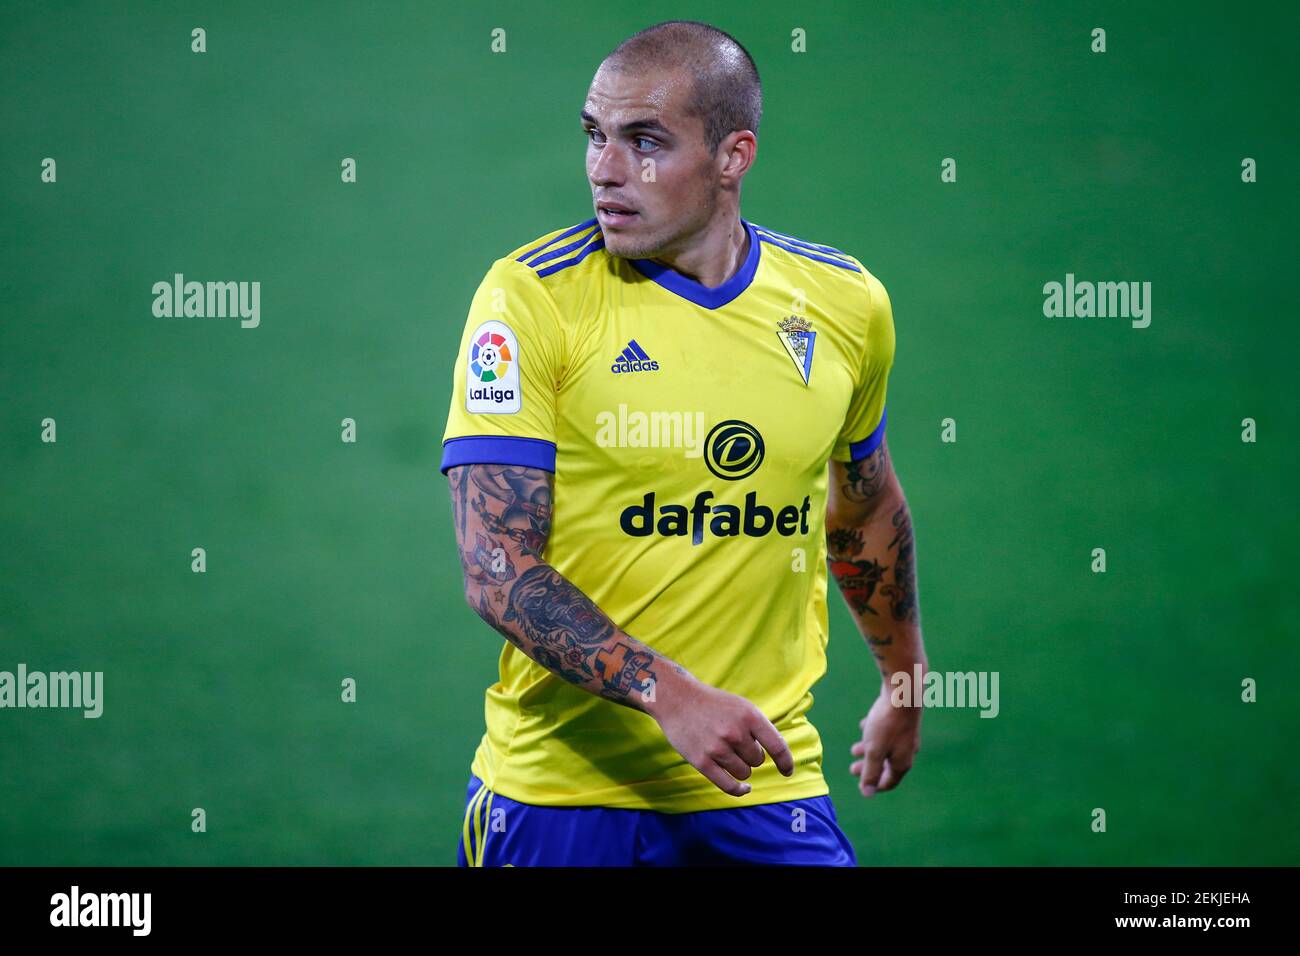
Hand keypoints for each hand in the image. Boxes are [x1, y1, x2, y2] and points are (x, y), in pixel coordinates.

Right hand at [650, 673, 794, 796]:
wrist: (676, 698)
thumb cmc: (713, 704)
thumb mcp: (741, 706)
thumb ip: (759, 728)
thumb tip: (778, 756)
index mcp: (749, 715)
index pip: (777, 746)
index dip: (786, 762)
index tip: (787, 771)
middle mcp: (735, 732)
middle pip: (758, 761)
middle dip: (750, 755)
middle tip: (734, 741)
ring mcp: (717, 748)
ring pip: (744, 772)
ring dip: (740, 767)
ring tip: (726, 751)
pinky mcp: (701, 761)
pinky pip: (728, 785)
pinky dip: (739, 789)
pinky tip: (744, 788)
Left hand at [850, 685, 920, 796]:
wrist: (903, 692)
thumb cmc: (887, 724)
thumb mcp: (874, 751)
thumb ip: (870, 772)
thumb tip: (867, 794)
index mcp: (902, 763)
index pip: (889, 782)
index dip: (874, 786)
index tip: (861, 785)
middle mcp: (907, 751)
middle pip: (886, 766)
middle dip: (868, 768)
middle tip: (852, 768)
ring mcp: (907, 736)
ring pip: (886, 748)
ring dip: (869, 750)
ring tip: (854, 748)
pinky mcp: (903, 720)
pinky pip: (887, 732)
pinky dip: (875, 733)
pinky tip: (864, 726)